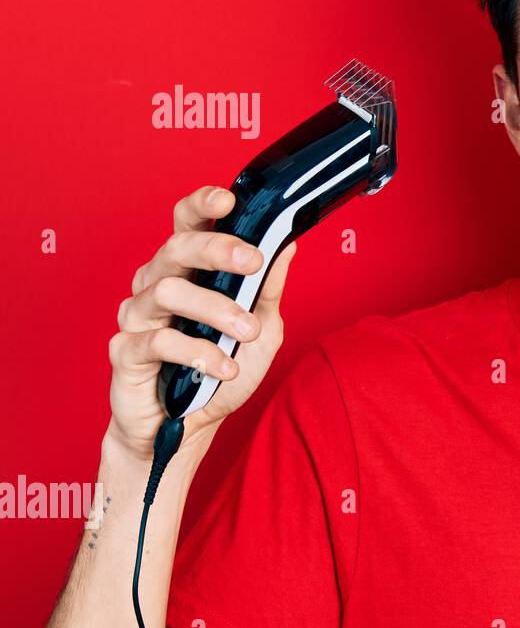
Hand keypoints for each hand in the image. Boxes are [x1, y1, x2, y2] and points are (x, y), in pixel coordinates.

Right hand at [106, 185, 297, 460]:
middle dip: (217, 249)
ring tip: (248, 332)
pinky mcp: (125, 351)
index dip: (202, 204)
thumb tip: (288, 244)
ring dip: (216, 310)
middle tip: (253, 262)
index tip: (229, 199)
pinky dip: (197, 352)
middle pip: (176, 248)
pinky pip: (157, 340)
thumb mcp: (261, 327)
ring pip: (168, 292)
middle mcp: (157, 284)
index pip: (187, 223)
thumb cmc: (221, 370)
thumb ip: (268, 288)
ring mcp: (137, 316)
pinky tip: (224, 367)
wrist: (191, 428)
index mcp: (188, 271)